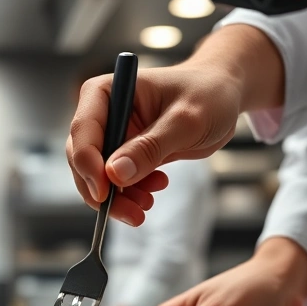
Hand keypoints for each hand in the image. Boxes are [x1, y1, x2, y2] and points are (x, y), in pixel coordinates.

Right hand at [65, 25, 282, 226]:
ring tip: (147, 204)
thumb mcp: (186, 120)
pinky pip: (116, 182)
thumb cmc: (207, 94)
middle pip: (83, 159)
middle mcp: (102, 114)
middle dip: (102, 190)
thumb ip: (150, 147)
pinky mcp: (125, 154)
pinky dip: (131, 194)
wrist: (223, 96)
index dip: (88, 164)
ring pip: (97, 176)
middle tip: (130, 212)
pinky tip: (156, 187)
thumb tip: (115, 175)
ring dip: (118, 198)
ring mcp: (113, 136)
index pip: (83, 130)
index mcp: (105, 92)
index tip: (104, 192)